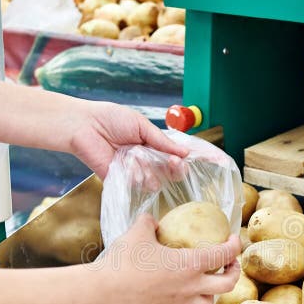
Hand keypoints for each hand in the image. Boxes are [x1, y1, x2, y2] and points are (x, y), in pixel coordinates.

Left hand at [68, 101, 188, 177]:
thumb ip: (162, 141)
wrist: (84, 126)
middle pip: (174, 172)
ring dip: (152, 169)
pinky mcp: (124, 181)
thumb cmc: (110, 119)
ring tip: (137, 156)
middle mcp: (149, 160)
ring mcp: (137, 172)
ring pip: (158, 180)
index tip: (219, 161)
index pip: (181, 153)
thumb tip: (184, 152)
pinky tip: (128, 163)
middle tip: (173, 161)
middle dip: (176, 167)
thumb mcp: (141, 125)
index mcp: (155, 144)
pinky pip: (140, 184)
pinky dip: (137, 173)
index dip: (200, 157)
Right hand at [91, 214, 241, 303]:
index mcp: (190, 264)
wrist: (103, 293)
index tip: (233, 239)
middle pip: (227, 285)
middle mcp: (190, 286)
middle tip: (229, 263)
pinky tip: (179, 288)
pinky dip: (190, 298)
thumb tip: (152, 219)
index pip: (224, 255)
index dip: (234, 246)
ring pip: (209, 302)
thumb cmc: (122, 261)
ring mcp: (178, 302)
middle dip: (234, 273)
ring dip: (213, 291)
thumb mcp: (137, 232)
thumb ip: (149, 223)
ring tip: (206, 280)